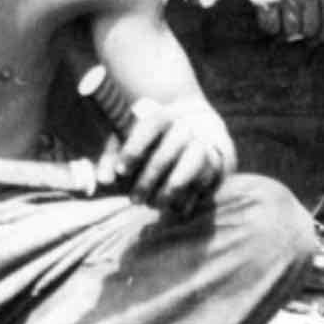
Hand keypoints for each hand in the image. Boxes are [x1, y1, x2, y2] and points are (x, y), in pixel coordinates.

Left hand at [105, 98, 234, 215]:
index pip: (151, 124)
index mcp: (164, 113)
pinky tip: (177, 209)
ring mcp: (206, 141)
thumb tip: (104, 180)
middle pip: (170, 147)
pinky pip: (207, 179)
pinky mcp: (219, 162)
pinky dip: (191, 197)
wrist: (198, 127)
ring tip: (155, 205)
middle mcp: (188, 124)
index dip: (135, 148)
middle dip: (150, 176)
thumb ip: (113, 158)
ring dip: (173, 187)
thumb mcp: (130, 141)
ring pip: (193, 162)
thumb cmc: (153, 140)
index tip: (121, 172)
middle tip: (134, 199)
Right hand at [228, 0, 323, 42]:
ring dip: (284, 34)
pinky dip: (268, 27)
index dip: (321, 35)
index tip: (313, 40)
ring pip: (291, 32)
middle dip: (302, 37)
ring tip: (279, 26)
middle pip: (310, 29)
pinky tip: (266, 17)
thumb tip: (320, 26)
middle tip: (292, 34)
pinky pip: (270, 27)